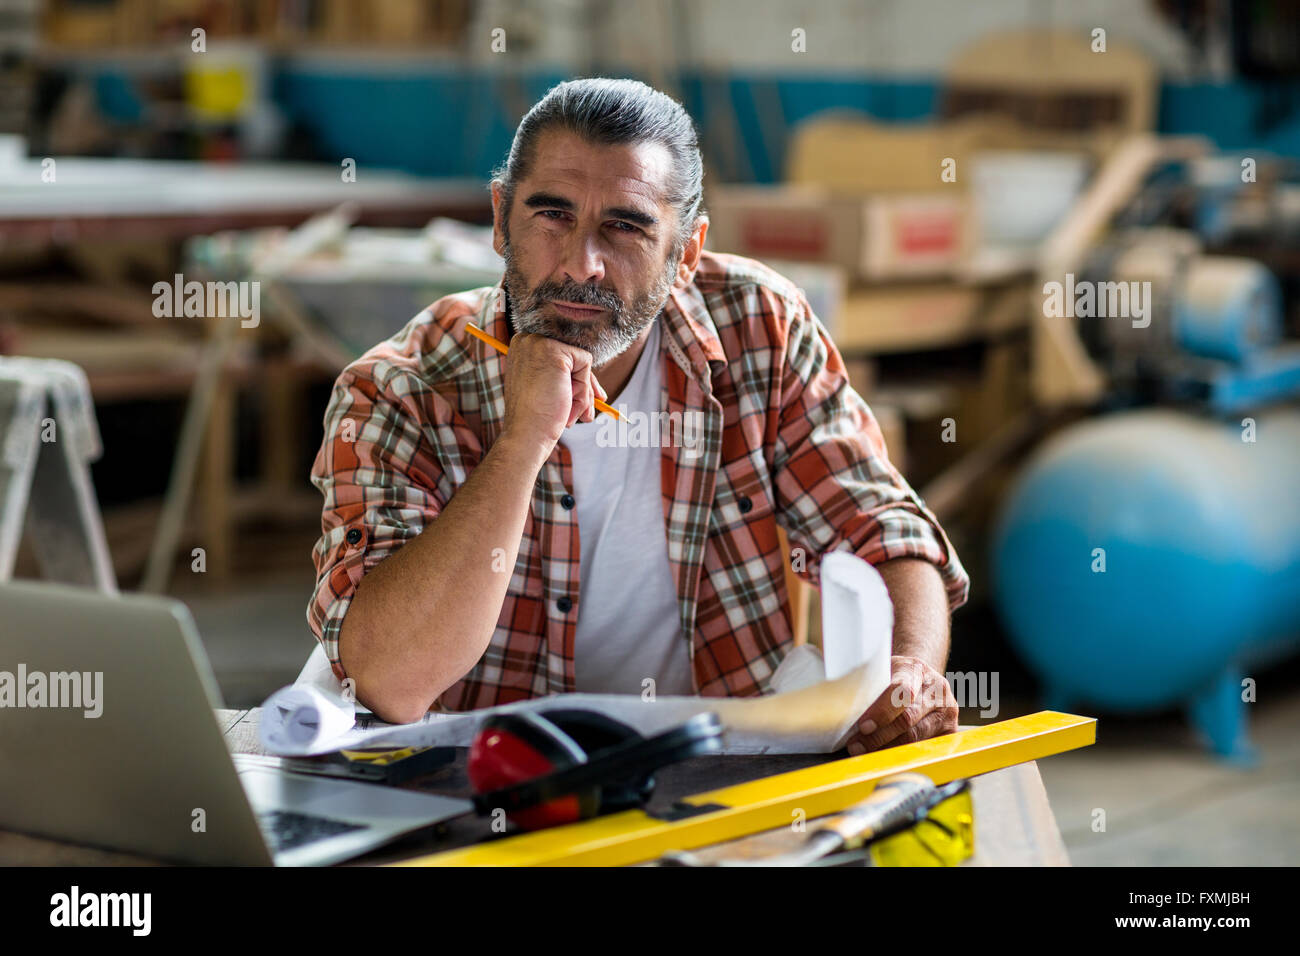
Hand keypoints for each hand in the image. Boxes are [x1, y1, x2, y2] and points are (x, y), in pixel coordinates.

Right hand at [499, 332, 608, 453]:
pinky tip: (569, 404)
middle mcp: (527, 339)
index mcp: (522, 347)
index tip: (587, 399)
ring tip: (574, 416)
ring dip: (583, 392)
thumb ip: (562, 374)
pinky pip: (585, 363)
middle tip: (589, 413)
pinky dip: (583, 387)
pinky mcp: (553, 351)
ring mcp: (538, 343)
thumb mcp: (547, 388)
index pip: (560, 356)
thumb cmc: (537, 417)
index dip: (575, 378)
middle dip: (584, 385)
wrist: (527, 434)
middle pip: (571, 356)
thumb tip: (590, 376)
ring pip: (580, 361)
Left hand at [845, 656, 956, 753]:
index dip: (881, 711)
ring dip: (886, 748)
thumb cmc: (897, 676)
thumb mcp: (884, 671)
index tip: (862, 725)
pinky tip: (883, 755)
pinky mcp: (950, 730)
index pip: (901, 691)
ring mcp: (947, 710)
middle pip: (907, 719)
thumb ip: (871, 687)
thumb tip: (843, 709)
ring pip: (915, 737)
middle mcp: (937, 689)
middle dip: (878, 736)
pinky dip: (900, 753)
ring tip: (863, 751)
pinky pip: (923, 747)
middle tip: (855, 745)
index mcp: (917, 669)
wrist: (923, 678)